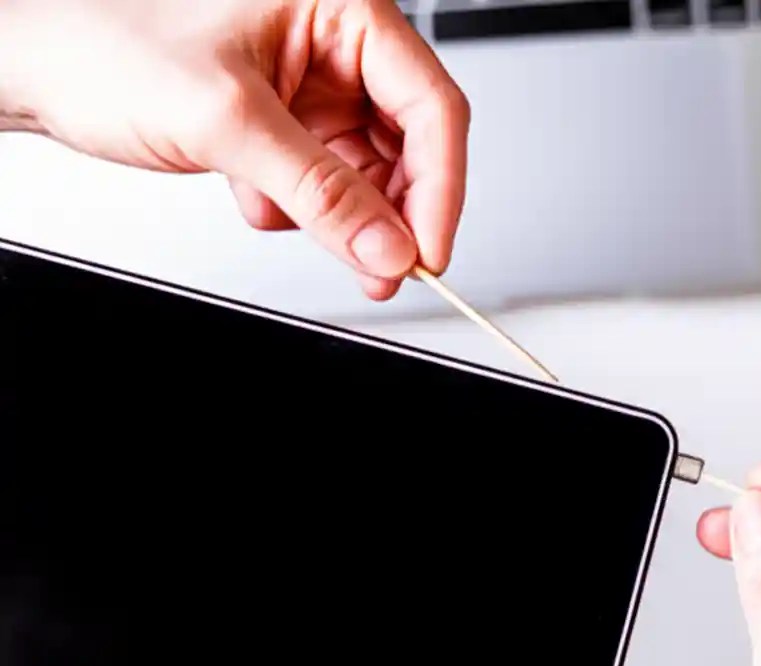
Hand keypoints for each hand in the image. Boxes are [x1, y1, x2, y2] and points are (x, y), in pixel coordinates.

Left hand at [0, 0, 468, 300]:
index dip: (440, 185)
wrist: (37, 67)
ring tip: (305, 231)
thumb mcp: (229, 122)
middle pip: (411, 143)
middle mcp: (336, 45)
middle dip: (393, 212)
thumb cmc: (106, 44)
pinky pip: (329, 182)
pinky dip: (302, 207)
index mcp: (342, 8)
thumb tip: (388, 248)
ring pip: (371, 171)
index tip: (429, 250)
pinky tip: (257, 198)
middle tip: (385, 266)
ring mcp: (314, 86)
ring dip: (342, 215)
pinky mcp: (290, 123)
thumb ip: (320, 192)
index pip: (429, 104)